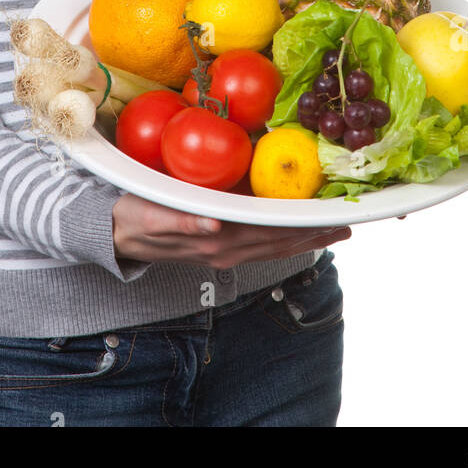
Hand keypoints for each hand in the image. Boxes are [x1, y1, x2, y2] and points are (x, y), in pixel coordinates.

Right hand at [112, 192, 350, 269]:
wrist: (120, 233)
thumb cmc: (138, 215)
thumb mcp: (154, 215)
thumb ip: (183, 221)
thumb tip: (214, 224)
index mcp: (216, 240)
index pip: (269, 232)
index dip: (300, 226)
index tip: (329, 218)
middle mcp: (227, 250)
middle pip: (280, 242)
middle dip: (314, 234)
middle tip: (347, 222)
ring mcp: (226, 252)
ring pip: (275, 246)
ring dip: (306, 239)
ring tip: (335, 229)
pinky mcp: (222, 247)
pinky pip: (263, 246)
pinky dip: (287, 239)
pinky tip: (300, 233)